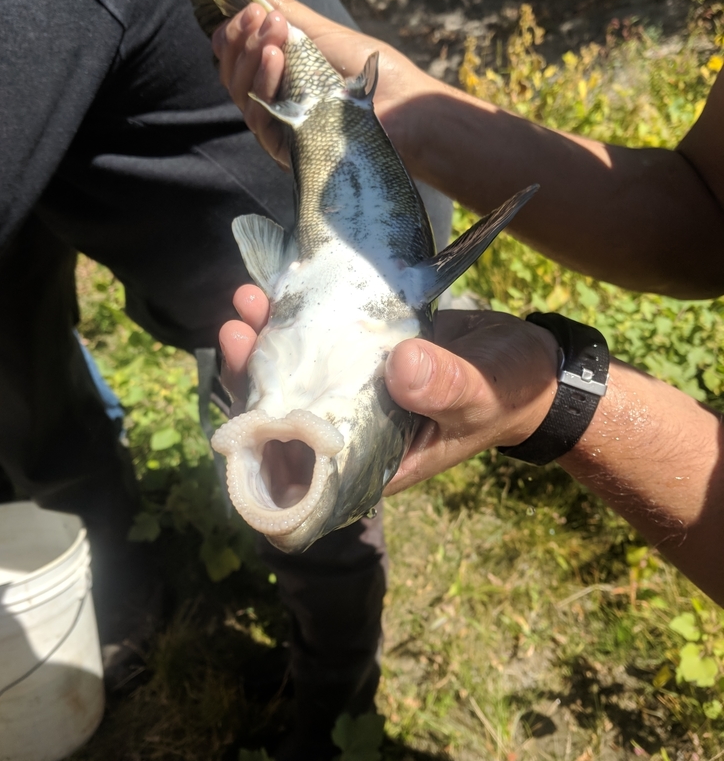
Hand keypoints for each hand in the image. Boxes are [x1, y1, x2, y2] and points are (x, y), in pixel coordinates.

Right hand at [211, 0, 431, 170]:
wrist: (404, 105)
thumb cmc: (369, 70)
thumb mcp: (320, 32)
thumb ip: (282, 7)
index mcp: (278, 76)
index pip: (236, 56)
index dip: (233, 31)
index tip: (249, 8)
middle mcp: (274, 102)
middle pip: (232, 75)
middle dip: (240, 40)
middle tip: (261, 17)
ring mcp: (280, 127)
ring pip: (242, 95)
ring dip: (250, 57)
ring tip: (272, 31)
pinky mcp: (288, 148)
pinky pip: (260, 120)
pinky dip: (263, 85)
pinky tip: (275, 59)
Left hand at [219, 287, 558, 486]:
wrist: (523, 360)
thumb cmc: (509, 392)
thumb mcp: (484, 392)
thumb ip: (448, 387)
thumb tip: (399, 368)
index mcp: (374, 461)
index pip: (303, 473)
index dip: (265, 450)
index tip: (243, 409)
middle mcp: (352, 431)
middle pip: (283, 417)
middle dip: (252, 378)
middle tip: (237, 330)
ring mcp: (352, 392)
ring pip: (293, 376)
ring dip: (265, 341)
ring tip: (250, 298)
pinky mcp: (357, 356)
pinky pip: (316, 343)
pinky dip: (295, 319)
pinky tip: (278, 287)